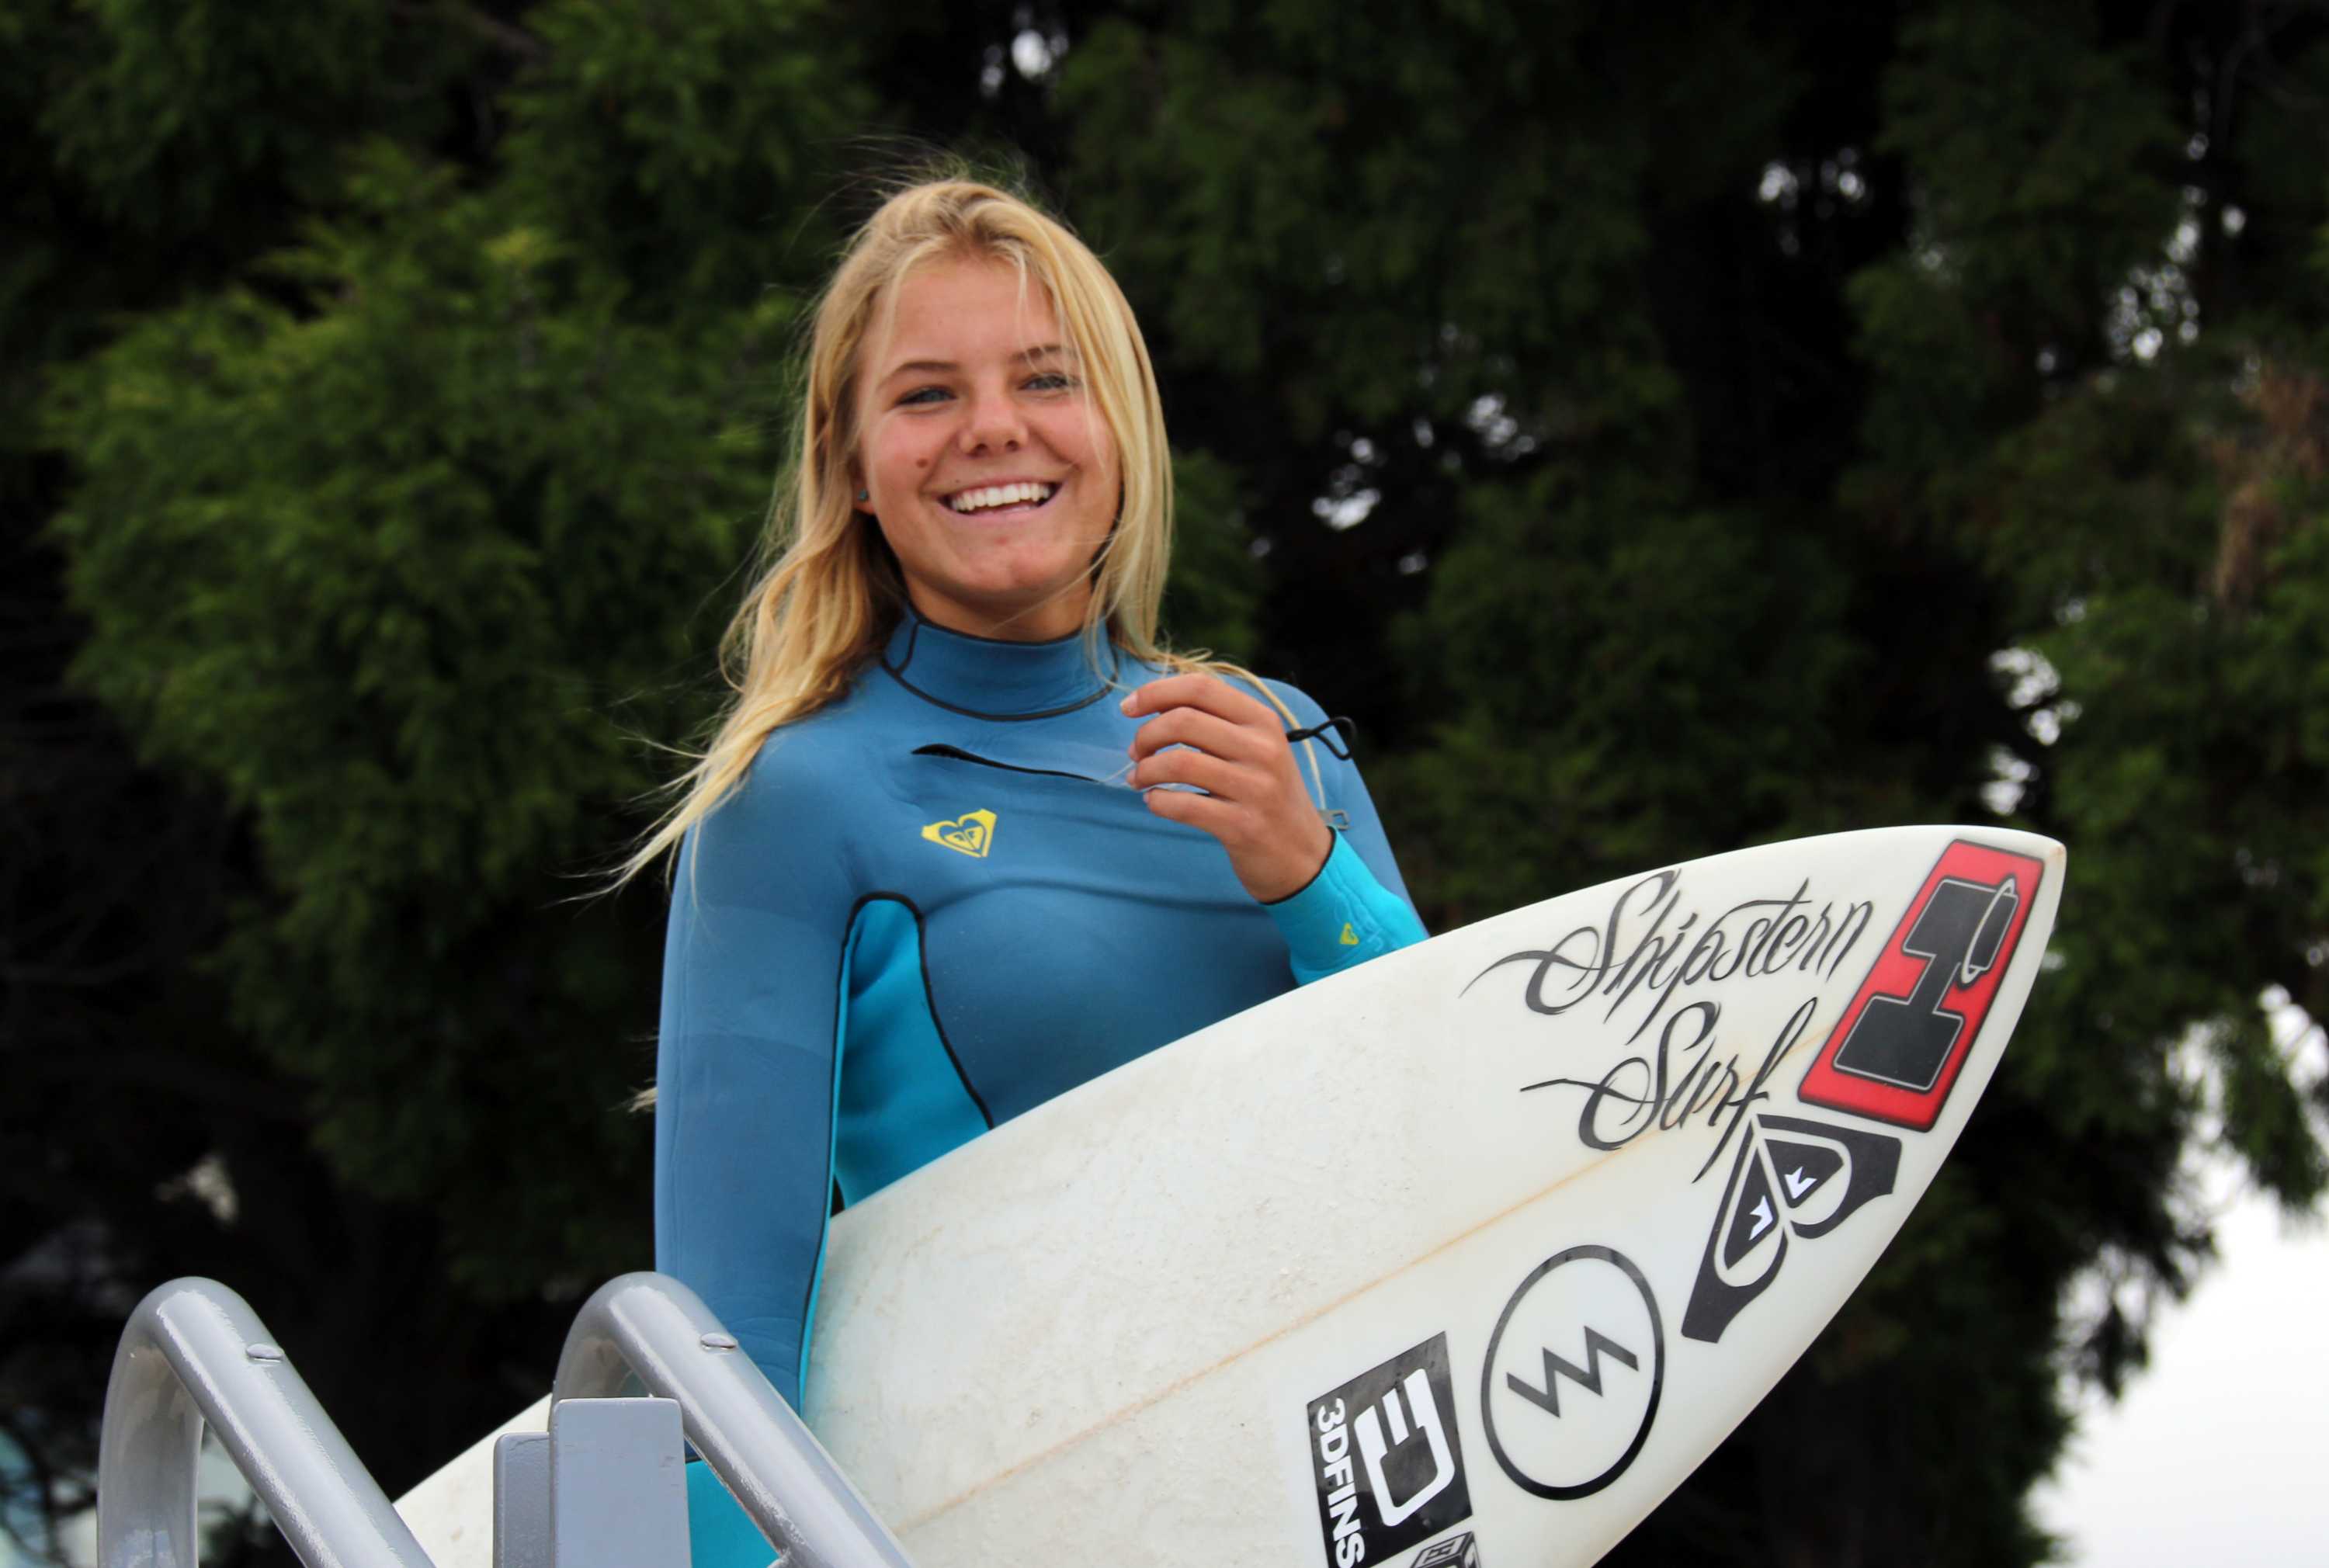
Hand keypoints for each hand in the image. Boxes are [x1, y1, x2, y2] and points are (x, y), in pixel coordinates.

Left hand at [1122, 674, 1333, 902]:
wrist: (1302, 854)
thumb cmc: (1266, 794)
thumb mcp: (1256, 748)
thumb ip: (1215, 722)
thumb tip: (1153, 705)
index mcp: (1262, 721)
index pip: (1201, 688)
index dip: (1156, 692)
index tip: (1128, 708)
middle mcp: (1263, 749)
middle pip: (1183, 721)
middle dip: (1146, 735)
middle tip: (1135, 752)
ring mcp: (1255, 788)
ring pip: (1178, 763)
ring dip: (1145, 770)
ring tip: (1138, 779)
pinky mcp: (1243, 825)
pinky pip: (1184, 805)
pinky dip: (1157, 801)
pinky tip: (1154, 801)